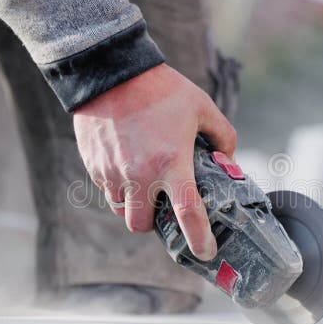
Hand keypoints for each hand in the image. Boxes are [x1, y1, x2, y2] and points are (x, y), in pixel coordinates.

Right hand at [72, 64, 236, 260]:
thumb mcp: (203, 107)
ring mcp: (113, 172)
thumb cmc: (161, 89)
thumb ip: (223, 136)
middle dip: (153, 224)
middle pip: (142, 226)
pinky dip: (118, 187)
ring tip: (144, 182)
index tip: (206, 252)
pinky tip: (127, 164)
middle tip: (163, 206)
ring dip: (134, 205)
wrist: (111, 71)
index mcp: (171, 163)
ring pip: (121, 210)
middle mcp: (140, 175)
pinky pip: (106, 189)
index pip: (187, 214)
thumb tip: (229, 160)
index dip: (199, 239)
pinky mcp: (93, 165)